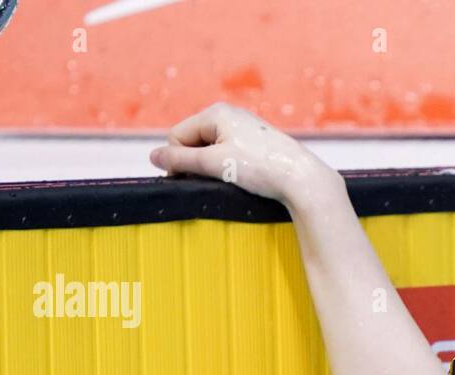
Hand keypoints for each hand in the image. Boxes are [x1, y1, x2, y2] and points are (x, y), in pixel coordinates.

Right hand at [149, 102, 340, 206]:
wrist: (301, 179)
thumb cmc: (259, 168)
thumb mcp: (214, 164)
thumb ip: (180, 160)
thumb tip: (152, 157)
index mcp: (216, 112)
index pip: (177, 136)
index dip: (178, 160)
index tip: (187, 181)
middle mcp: (229, 115)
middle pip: (193, 141)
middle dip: (195, 163)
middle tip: (212, 181)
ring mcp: (244, 129)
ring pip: (210, 150)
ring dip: (211, 168)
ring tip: (230, 180)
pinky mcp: (255, 144)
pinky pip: (228, 155)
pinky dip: (227, 168)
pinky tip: (241, 179)